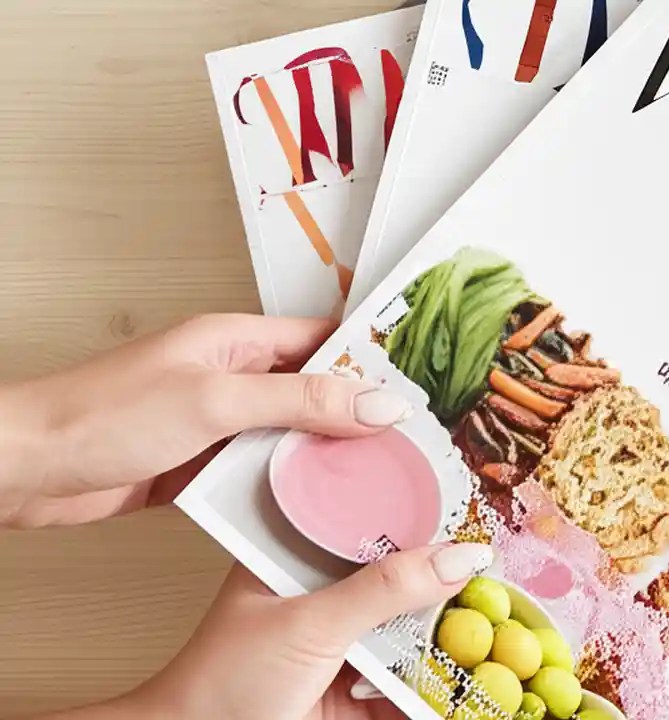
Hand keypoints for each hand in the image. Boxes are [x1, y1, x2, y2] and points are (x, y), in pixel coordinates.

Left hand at [0, 313, 412, 527]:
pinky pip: (263, 474)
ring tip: (379, 482)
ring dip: (327, 459)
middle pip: (315, 393)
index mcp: (237, 340)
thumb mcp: (216, 401)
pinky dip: (290, 489)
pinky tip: (319, 509)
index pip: (323, 342)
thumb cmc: (101, 415)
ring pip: (293, 438)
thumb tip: (378, 402)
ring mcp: (218, 424)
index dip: (372, 362)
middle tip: (412, 446)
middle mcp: (233, 378)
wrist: (26, 469)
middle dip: (361, 417)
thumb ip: (301, 401)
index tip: (419, 389)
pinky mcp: (203, 467)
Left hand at [47, 543, 492, 719]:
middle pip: (402, 571)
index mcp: (300, 553)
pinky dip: (438, 680)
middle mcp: (325, 591)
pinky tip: (473, 674)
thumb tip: (462, 556)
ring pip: (413, 625)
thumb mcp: (313, 623)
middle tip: (502, 566)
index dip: (420, 504)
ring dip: (450, 630)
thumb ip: (387, 589)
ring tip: (501, 620)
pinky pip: (411, 678)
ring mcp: (344, 641)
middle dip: (449, 574)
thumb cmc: (225, 683)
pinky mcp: (359, 689)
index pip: (370, 512)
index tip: (476, 499)